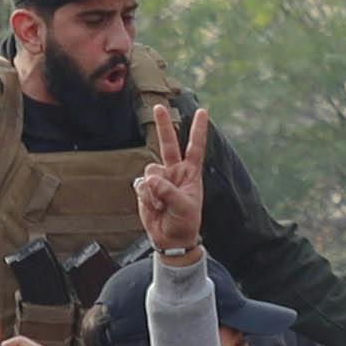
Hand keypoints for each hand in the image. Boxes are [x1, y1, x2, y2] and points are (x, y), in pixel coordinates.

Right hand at [128, 98, 212, 263]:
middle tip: (158, 106)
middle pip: (167, 144)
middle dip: (163, 125)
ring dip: (154, 188)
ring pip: (150, 169)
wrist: (170, 239)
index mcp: (190, 173)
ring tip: (162, 205)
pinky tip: (153, 206)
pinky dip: (146, 195)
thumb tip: (152, 179)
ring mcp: (159, 179)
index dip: (198, 130)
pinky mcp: (145, 188)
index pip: (195, 148)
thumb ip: (169, 191)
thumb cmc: (185, 222)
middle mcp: (174, 172)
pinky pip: (141, 184)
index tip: (203, 111)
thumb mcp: (184, 207)